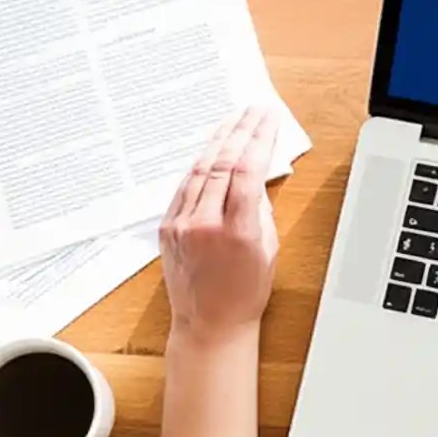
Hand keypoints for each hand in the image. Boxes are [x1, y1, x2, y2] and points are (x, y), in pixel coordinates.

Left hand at [160, 107, 280, 343]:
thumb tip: (256, 179)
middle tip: (254, 110)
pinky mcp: (168, 228)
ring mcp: (182, 225)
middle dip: (242, 130)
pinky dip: (200, 164)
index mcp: (237, 231)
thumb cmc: (245, 294)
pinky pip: (185, 186)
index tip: (269, 118)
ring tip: (234, 120)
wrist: (209, 325)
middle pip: (223, 162)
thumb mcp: (268, 249)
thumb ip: (262, 210)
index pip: (249, 170)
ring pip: (200, 170)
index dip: (260, 138)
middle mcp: (205, 224)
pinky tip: (211, 150)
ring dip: (219, 141)